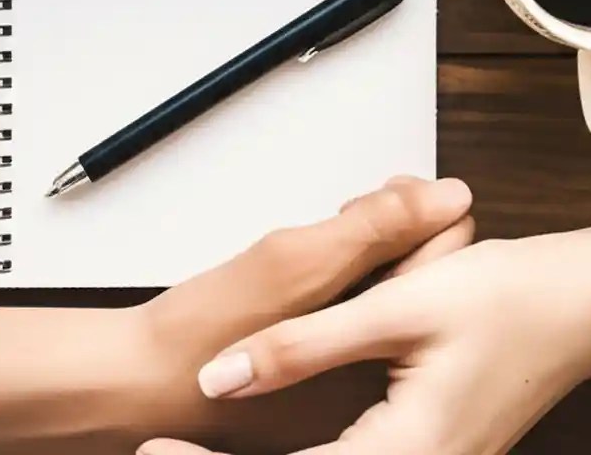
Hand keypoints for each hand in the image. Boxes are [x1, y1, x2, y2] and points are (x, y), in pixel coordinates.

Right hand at [123, 176, 474, 452]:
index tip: (382, 199)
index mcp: (384, 345)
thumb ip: (376, 229)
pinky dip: (345, 297)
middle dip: (393, 237)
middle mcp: (383, 375)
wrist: (138, 390)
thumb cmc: (201, 336)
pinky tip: (309, 291)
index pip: (451, 253)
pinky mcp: (332, 392)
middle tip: (346, 220)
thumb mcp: (291, 264)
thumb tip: (445, 198)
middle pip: (426, 278)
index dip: (417, 209)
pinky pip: (362, 328)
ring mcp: (358, 387)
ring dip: (366, 263)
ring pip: (391, 298)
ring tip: (324, 250)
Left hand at [141, 230, 590, 454]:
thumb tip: (221, 377)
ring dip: (278, 451)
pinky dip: (317, 449)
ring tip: (203, 436)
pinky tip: (285, 424)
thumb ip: (301, 348)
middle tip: (167, 445)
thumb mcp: (394, 311)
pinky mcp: (434, 451)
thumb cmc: (512, 301)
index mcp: (408, 451)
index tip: (158, 447)